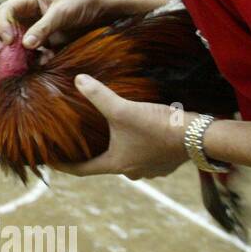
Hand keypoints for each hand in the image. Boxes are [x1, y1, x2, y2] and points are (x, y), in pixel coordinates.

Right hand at [0, 0, 157, 50]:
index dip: (1, 25)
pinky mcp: (38, 45)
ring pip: (7, 40)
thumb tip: (24, 45)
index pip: (3, 11)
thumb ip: (43, 28)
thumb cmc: (82, 5)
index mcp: (26, 0)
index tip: (10, 40)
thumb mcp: (63, 13)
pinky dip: (24, 60)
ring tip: (12, 62)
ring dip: (6, 51)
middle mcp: (23, 15)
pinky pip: (24, 53)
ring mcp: (28, 30)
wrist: (102, 16)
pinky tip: (34, 65)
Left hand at [49, 75, 189, 180]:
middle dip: (90, 154)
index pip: (82, 170)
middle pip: (103, 164)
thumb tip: (78, 80)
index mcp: (117, 164)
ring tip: (104, 134)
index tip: (50, 161)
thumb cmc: (159, 126)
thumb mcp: (124, 109)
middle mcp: (132, 171)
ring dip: (114, 149)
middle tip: (76, 142)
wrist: (201, 136)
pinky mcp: (166, 161)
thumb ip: (99, 95)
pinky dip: (134, 145)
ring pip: (125, 159)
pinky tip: (134, 133)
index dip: (64, 165)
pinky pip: (143, 154)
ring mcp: (151, 168)